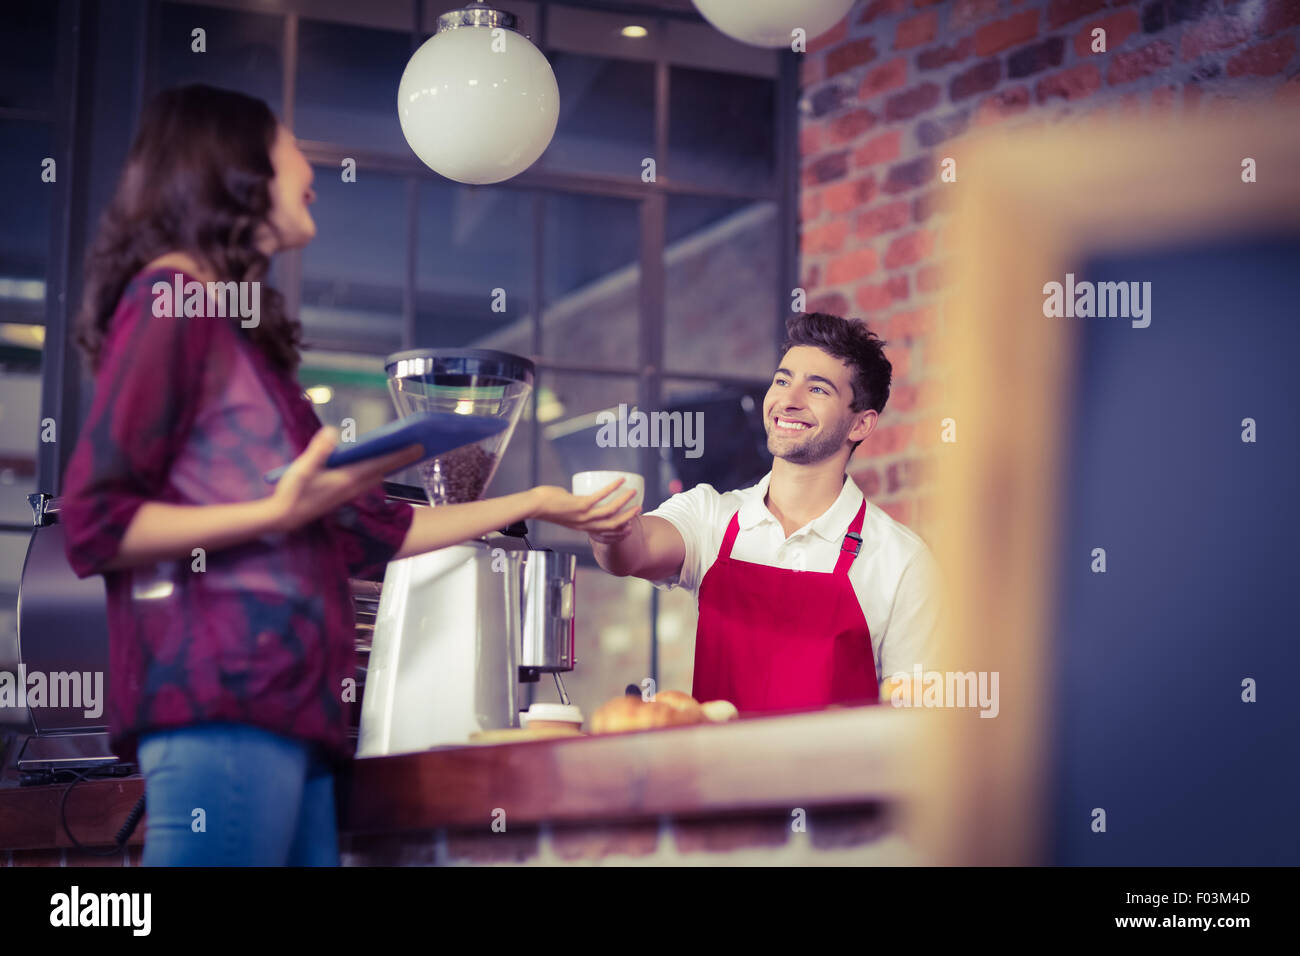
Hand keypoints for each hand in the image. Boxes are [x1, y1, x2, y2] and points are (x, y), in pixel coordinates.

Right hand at [267, 426, 422, 533]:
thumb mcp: (301, 470)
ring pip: (377, 475)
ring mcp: (349, 492)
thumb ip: (318, 451)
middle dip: (402, 458)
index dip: (399, 455)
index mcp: (347, 478)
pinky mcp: (343, 494)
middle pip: (383, 470)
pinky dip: (378, 470)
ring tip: (404, 451)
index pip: (379, 464)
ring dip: (391, 464)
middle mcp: (353, 486)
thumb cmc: (291, 493)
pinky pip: (368, 479)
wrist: (283, 518)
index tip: (418, 447)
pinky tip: (378, 464)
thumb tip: (333, 432)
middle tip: (420, 446)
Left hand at [530, 479, 640, 533]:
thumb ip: (574, 506)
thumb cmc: (547, 506)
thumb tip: (579, 495)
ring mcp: (583, 516)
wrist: (534, 506)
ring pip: (610, 511)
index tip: (631, 523)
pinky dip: (612, 487)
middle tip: (639, 508)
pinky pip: (600, 496)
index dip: (620, 530)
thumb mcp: (565, 511)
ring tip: (633, 491)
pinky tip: (619, 480)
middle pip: (613, 524)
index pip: (606, 533)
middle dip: (628, 516)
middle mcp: (585, 525)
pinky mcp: (579, 505)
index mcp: (583, 528)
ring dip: (624, 501)